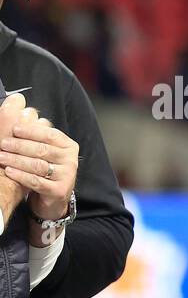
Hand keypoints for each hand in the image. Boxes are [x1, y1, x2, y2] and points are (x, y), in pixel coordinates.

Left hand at [0, 96, 78, 221]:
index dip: (32, 131)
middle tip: (3, 143)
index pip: (50, 135)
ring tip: (1, 157)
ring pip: (38, 165)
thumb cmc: (44, 168)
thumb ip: (34, 131)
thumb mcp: (43, 148)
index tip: (15, 129)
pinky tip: (9, 172)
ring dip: (17, 160)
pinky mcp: (59, 191)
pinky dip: (21, 176)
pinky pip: (37, 182)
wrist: (52, 197)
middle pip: (42, 150)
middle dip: (20, 146)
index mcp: (68, 145)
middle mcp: (70, 160)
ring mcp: (67, 176)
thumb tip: (17, 101)